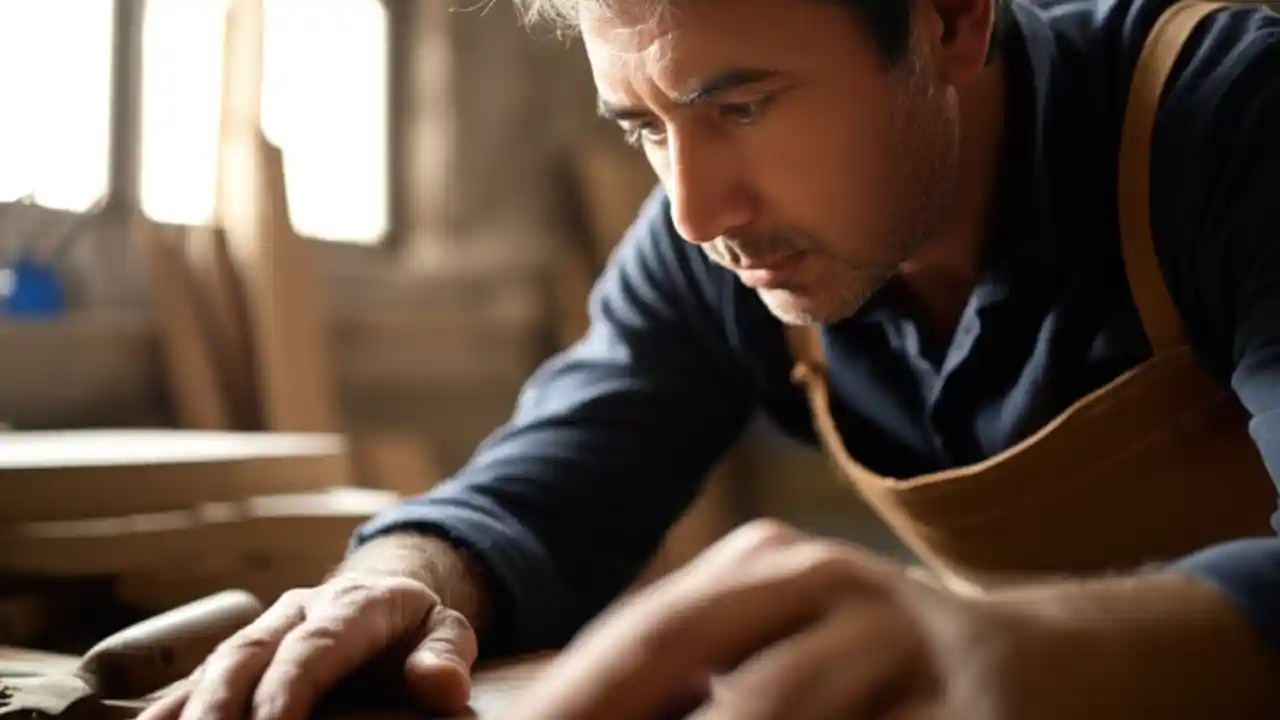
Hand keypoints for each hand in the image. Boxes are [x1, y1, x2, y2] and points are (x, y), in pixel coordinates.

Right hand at [139, 572, 477, 719]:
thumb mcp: (448, 630)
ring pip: (213, 666)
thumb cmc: (414, 627)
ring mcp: (260, 631)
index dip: (290, 687)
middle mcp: (295, 611)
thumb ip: (446, 655)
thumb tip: (441, 687)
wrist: (379, 594)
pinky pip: (193, 681)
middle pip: (247, 654)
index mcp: (352, 604)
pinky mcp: (235, 656)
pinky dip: (168, 712)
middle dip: (222, 707)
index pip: (315, 646)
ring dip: (187, 713)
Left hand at [514, 519, 1036, 719]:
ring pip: (767, 707)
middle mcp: (828, 581)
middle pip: (681, 647)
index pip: (641, 635)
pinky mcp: (966, 706)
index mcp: (768, 565)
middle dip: (602, 709)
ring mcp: (899, 637)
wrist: (1048, 665)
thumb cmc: (883, 670)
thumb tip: (578, 711)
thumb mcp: (790, 649)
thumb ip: (701, 677)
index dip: (571, 696)